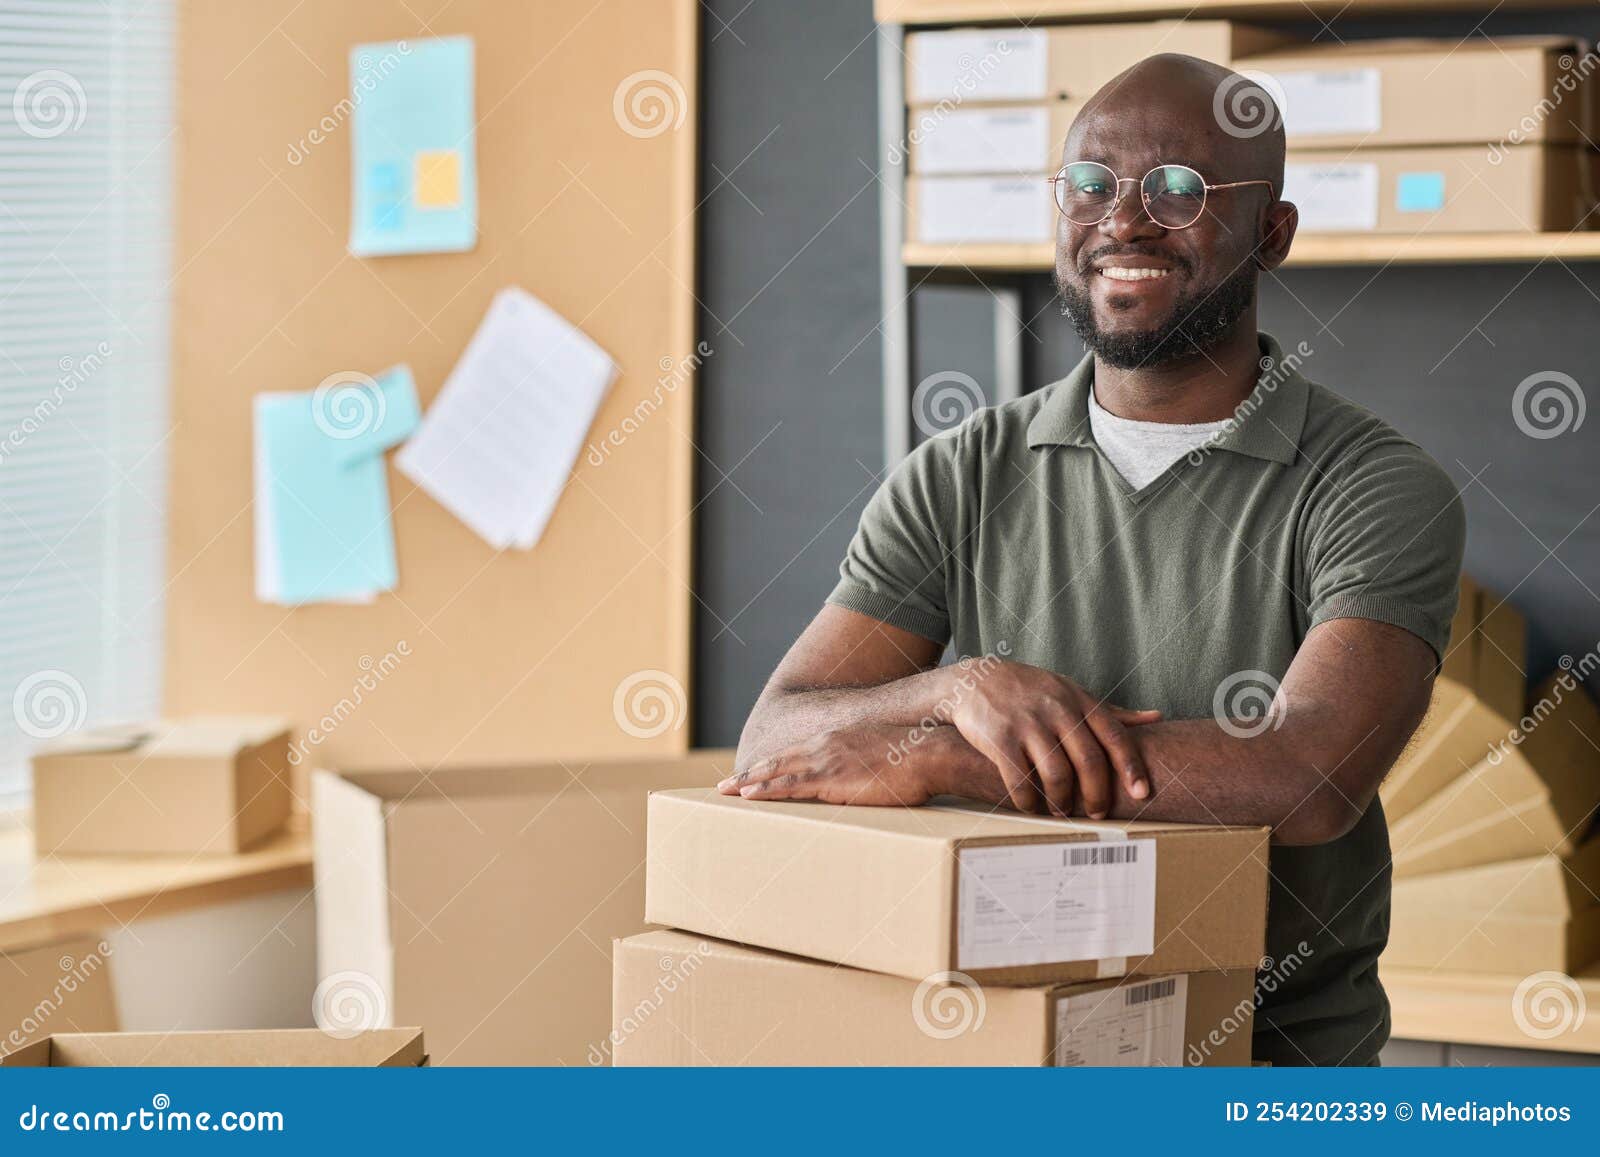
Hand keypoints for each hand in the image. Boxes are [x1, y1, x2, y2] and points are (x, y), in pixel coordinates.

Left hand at [717, 724, 951, 805]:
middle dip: (749, 774)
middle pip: (778, 760)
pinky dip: (766, 789)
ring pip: (777, 771)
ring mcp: (827, 760)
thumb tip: (863, 779)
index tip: (750, 773)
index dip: (770, 765)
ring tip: (726, 793)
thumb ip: (865, 764)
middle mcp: (826, 744)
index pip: (795, 753)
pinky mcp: (833, 777)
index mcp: (838, 740)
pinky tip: (749, 796)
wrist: (931, 752)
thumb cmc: (916, 759)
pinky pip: (790, 785)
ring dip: (749, 783)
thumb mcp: (883, 755)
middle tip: (724, 786)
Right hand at [945, 661, 1159, 817]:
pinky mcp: (999, 738)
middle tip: (1096, 813)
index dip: (1131, 767)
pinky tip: (1031, 805)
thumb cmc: (1031, 691)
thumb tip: (1157, 717)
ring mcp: (1027, 723)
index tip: (1141, 794)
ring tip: (1060, 811)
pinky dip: (1029, 801)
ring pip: (1056, 774)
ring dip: (1061, 801)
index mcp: (1079, 700)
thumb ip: (1112, 711)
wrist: (975, 679)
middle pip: (1088, 760)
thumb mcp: (1072, 692)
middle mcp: (1056, 709)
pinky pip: (1019, 780)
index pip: (1114, 735)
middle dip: (1096, 795)